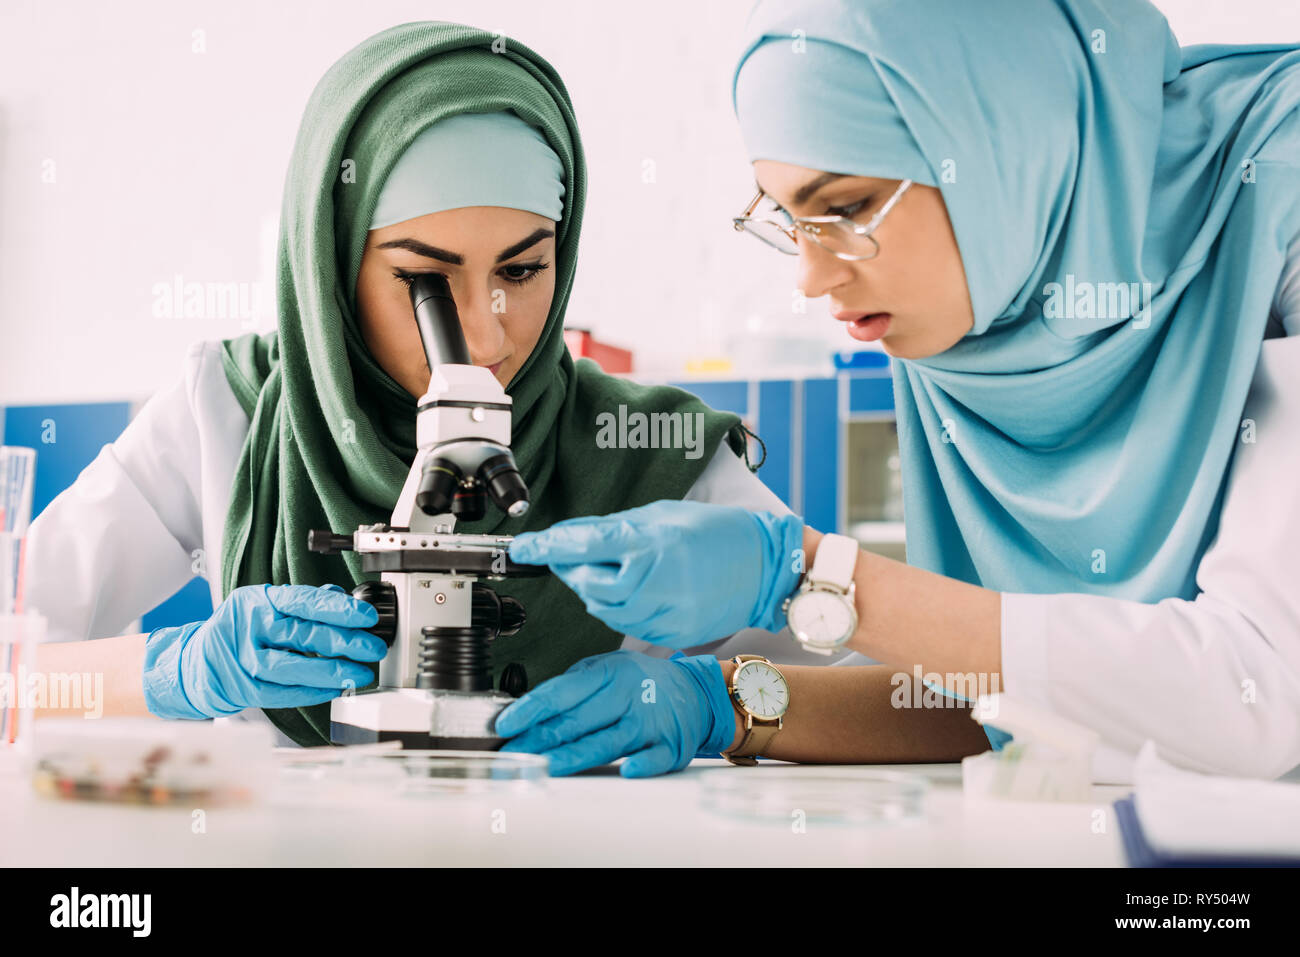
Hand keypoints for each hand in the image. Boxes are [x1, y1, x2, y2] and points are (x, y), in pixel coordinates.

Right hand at [143, 582, 385, 719]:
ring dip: (331, 671)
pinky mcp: (244, 688)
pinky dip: (312, 692)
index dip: (339, 608)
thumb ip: (303, 603)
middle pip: (302, 633)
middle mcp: (250, 627)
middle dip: (344, 642)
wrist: (196, 662)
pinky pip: (283, 692)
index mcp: (259, 601)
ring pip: (292, 666)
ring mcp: (244, 660)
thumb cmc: (240, 631)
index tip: (368, 617)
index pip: (304, 601)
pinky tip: (334, 690)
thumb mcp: (266, 606)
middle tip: (374, 648)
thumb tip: (342, 599)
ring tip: (360, 674)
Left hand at [495, 650, 734, 777]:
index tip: (505, 724)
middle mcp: (628, 696)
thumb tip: (531, 708)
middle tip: (513, 753)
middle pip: (578, 720)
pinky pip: (653, 757)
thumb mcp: (608, 669)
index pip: (561, 692)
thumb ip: (574, 686)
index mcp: (609, 674)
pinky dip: (641, 764)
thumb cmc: (642, 683)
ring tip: (546, 766)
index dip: (531, 709)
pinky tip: (626, 770)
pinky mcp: (669, 746)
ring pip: (607, 741)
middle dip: (540, 738)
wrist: (697, 692)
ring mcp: (649, 722)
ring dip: (574, 756)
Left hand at [507, 500, 804, 648]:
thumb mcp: (663, 515)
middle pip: (587, 583)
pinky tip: (630, 592)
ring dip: (593, 590)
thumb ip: (615, 528)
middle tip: (567, 555)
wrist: (764, 567)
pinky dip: (618, 609)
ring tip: (606, 570)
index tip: (522, 548)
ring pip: (602, 609)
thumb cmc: (717, 533)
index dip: (546, 547)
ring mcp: (664, 613)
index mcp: (651, 544)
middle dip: (572, 569)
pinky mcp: (671, 635)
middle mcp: (654, 582)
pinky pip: (627, 625)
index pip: (584, 545)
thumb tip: (572, 534)